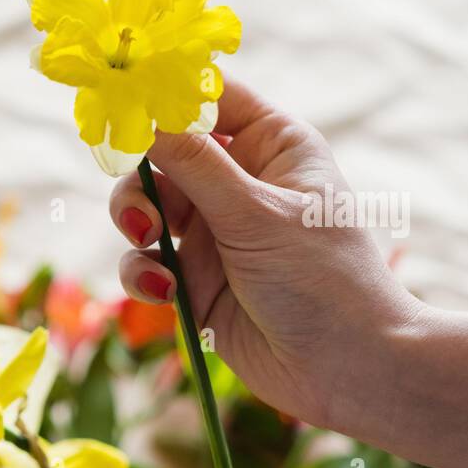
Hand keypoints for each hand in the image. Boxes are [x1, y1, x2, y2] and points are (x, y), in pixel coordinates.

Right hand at [108, 79, 467, 467]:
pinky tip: (163, 292)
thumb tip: (143, 115)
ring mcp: (215, 234)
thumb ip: (194, 164)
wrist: (345, 370)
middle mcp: (240, 185)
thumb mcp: (256, 213)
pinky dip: (144, 273)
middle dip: (141, 178)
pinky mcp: (194, 282)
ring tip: (147, 243)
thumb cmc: (321, 280)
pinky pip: (147, 262)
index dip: (166, 97)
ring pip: (146, 209)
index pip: (211, 99)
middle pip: (163, 155)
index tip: (122, 102)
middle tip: (136, 203)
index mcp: (273, 148)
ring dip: (135, 224)